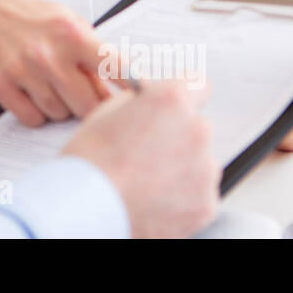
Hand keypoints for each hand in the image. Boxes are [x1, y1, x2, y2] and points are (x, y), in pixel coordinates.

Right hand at [0, 0, 126, 126]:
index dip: (133, 87)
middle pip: (87, 104)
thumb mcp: (68, 21)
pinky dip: (38, 113)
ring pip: (59, 114)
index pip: (114, 67)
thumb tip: (122, 88)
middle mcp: (48, 53)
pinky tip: (34, 94)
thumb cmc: (33, 19)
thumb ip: (93, 51)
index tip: (144, 99)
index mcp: (71, 33)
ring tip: (53, 86)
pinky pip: (33, 118)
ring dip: (62, 107)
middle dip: (90, 104)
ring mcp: (23, 71)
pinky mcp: (1, 86)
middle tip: (85, 95)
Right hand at [64, 80, 219, 237]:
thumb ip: (142, 103)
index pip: (199, 86)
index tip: (176, 108)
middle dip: (178, 137)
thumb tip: (151, 106)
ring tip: (146, 179)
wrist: (87, 206)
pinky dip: (180, 197)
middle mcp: (197, 131)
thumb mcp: (110, 111)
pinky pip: (198, 194)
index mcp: (173, 101)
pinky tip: (153, 197)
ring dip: (180, 167)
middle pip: (197, 128)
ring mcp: (205, 170)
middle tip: (148, 151)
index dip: (184, 96)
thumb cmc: (91, 160)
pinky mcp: (206, 204)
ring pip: (199, 163)